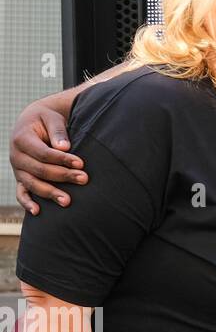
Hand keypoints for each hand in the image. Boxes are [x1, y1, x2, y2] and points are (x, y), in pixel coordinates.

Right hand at [10, 100, 84, 214]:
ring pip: (32, 184)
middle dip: (63, 176)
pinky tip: (37, 212)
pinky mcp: (21, 177)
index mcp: (21, 139)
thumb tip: (64, 147)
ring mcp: (17, 168)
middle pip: (40, 170)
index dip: (62, 159)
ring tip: (67, 201)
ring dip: (50, 193)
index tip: (81, 163)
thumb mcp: (52, 119)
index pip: (43, 153)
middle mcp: (16, 156)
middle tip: (84, 179)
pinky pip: (21, 192)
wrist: (33, 121)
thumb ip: (58, 131)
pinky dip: (27, 203)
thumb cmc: (46, 119)